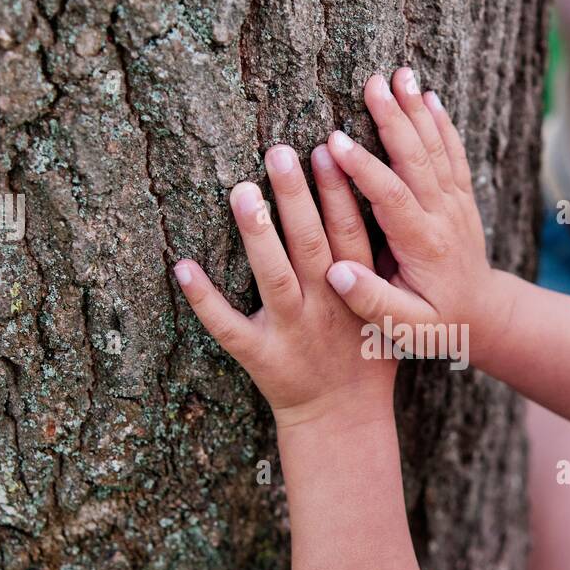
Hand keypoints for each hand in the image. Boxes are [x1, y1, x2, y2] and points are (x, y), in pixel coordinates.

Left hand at [173, 144, 395, 427]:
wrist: (344, 421)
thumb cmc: (365, 358)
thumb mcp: (386, 312)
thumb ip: (380, 266)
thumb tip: (379, 205)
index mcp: (356, 292)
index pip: (351, 233)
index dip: (341, 192)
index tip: (328, 148)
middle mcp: (324, 307)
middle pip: (310, 244)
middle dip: (297, 197)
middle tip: (279, 152)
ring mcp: (291, 331)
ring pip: (273, 277)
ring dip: (258, 235)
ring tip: (243, 191)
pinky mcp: (259, 356)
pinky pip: (228, 327)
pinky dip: (205, 300)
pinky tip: (183, 266)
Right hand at [317, 69, 501, 360]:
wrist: (486, 316)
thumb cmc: (439, 325)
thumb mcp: (405, 328)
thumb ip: (371, 302)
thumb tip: (336, 273)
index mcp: (424, 245)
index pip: (391, 197)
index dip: (363, 168)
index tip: (333, 141)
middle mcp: (444, 216)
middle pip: (418, 159)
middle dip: (393, 119)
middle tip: (371, 83)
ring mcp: (456, 203)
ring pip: (436, 148)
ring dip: (417, 110)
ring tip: (399, 73)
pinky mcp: (461, 197)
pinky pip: (454, 154)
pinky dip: (442, 123)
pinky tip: (429, 97)